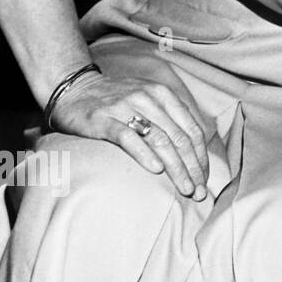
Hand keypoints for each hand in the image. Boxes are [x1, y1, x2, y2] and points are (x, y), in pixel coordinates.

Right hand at [48, 70, 211, 199]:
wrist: (75, 88)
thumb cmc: (117, 101)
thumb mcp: (149, 100)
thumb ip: (170, 119)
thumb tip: (195, 153)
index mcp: (164, 95)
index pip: (192, 130)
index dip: (201, 158)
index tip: (205, 181)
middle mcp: (148, 98)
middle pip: (179, 138)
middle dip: (193, 168)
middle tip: (199, 193)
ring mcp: (125, 107)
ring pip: (159, 140)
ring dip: (176, 168)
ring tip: (185, 188)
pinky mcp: (102, 119)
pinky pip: (128, 137)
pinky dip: (144, 154)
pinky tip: (156, 169)